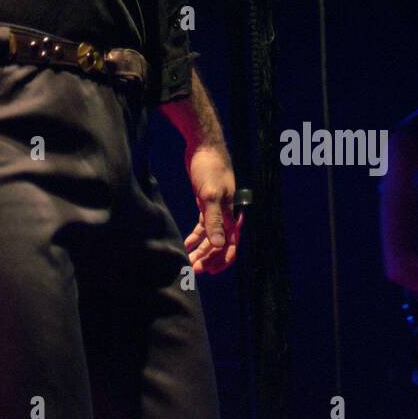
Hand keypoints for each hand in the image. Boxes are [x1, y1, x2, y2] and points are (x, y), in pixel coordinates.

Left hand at [183, 145, 242, 274]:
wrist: (203, 148)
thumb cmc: (211, 168)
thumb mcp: (211, 195)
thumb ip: (214, 221)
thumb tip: (218, 245)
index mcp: (232, 215)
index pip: (231, 245)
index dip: (221, 260)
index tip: (208, 271)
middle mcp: (227, 216)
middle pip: (220, 244)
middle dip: (208, 258)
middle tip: (193, 269)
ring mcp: (216, 210)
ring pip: (211, 237)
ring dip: (201, 250)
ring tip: (188, 261)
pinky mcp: (206, 205)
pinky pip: (203, 227)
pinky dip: (195, 237)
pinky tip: (186, 244)